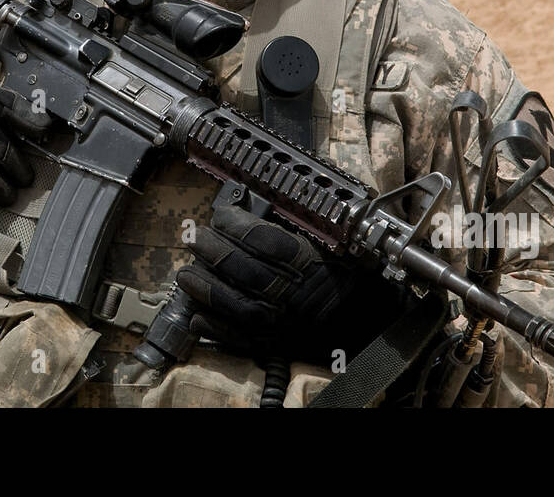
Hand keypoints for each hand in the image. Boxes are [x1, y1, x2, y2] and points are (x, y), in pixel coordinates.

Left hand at [176, 203, 411, 362]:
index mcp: (307, 263)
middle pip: (238, 266)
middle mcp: (291, 292)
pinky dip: (211, 324)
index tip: (222, 213)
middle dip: (210, 248)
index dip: (233, 222)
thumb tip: (252, 210)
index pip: (259, 237)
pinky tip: (197, 311)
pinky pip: (234, 336)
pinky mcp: (273, 343)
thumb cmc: (346, 277)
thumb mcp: (325, 245)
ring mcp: (279, 321)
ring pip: (229, 300)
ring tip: (187, 274)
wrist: (366, 322)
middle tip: (197, 237)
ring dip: (201, 285)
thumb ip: (290, 230)